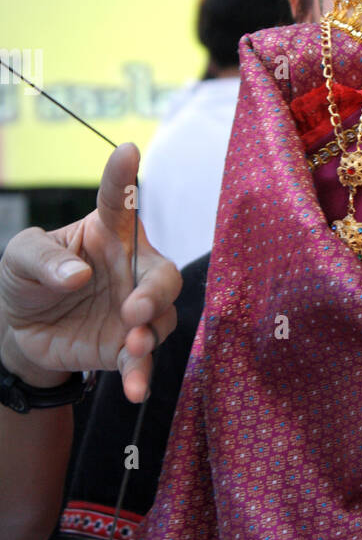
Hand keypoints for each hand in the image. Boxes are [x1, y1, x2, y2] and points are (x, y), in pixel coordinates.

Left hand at [0, 143, 182, 402]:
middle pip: (163, 273)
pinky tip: (134, 388)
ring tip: (132, 347)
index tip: (127, 150)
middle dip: (156, 291)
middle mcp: (129, 268)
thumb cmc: (27, 281)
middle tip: (134, 308)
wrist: (23, 332)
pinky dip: (142, 374)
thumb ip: (44, 260)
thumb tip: (78, 275)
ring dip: (150, 334)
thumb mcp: (19, 258)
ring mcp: (133, 309)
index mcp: (105, 233)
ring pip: (164, 318)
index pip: (117, 201)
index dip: (123, 177)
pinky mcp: (127, 347)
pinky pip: (145, 360)